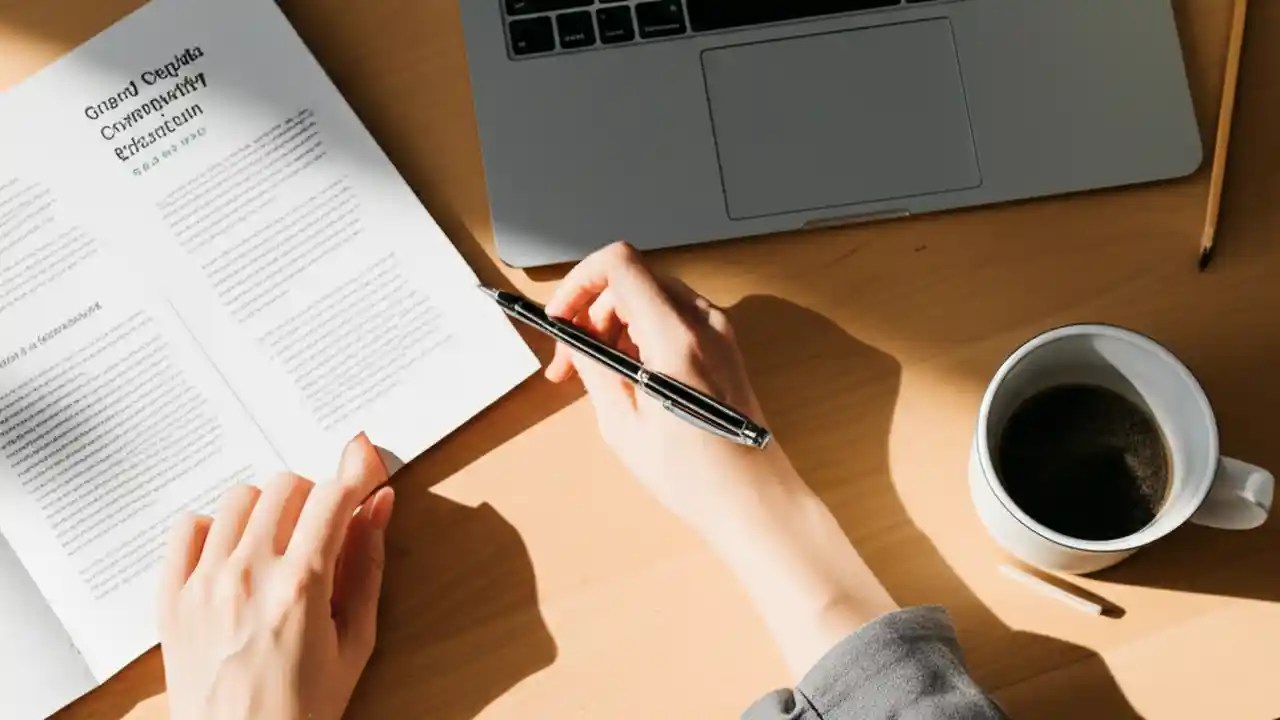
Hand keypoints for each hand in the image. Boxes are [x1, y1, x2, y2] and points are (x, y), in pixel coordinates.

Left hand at [159, 433, 394, 719]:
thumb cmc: (304, 708)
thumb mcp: (356, 640)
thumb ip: (369, 565)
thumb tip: (379, 506)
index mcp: (302, 588)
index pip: (333, 497)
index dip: (356, 473)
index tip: (364, 462)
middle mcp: (249, 576)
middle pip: (286, 485)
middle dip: (313, 496)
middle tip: (320, 528)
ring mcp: (204, 584)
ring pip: (240, 497)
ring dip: (267, 508)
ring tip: (276, 544)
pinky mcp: (171, 596)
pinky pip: (189, 526)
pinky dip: (215, 528)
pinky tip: (233, 555)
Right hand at [544, 241, 797, 528]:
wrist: (754, 500)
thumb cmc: (696, 476)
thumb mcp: (623, 425)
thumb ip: (594, 367)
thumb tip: (572, 336)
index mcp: (676, 338)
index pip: (619, 264)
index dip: (579, 283)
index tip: (561, 317)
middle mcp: (704, 323)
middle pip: (631, 279)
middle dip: (591, 312)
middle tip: (569, 360)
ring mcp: (719, 332)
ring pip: (650, 296)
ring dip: (614, 325)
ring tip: (597, 375)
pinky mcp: (724, 346)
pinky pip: (672, 317)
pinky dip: (641, 334)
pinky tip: (629, 377)